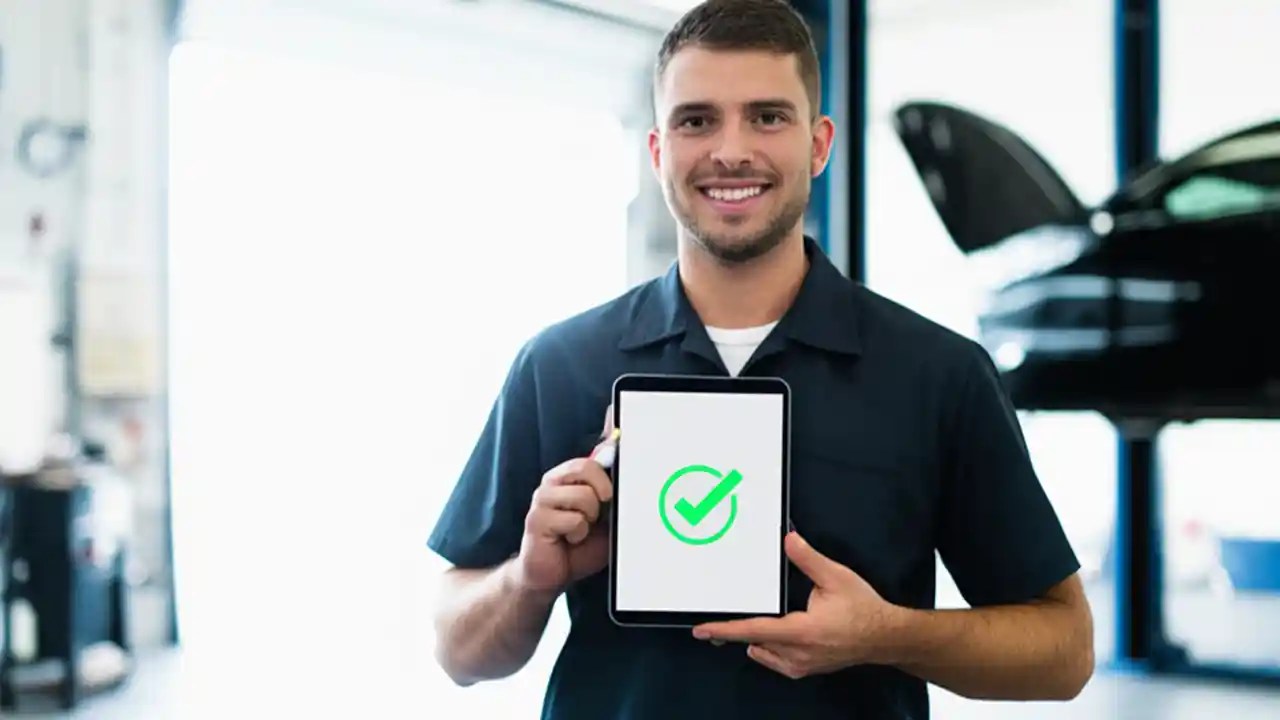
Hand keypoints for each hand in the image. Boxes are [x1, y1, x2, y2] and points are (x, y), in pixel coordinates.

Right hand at [514, 407, 614, 593]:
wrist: (550, 575)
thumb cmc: (579, 546)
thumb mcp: (606, 521)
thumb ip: (614, 498)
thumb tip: (631, 476)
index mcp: (571, 478)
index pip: (593, 452)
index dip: (609, 438)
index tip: (619, 422)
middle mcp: (554, 481)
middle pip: (588, 466)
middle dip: (604, 491)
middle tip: (600, 510)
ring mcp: (542, 498)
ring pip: (584, 496)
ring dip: (590, 519)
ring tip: (580, 530)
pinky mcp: (536, 519)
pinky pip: (574, 520)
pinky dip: (579, 535)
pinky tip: (569, 540)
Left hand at [691, 532, 905, 678]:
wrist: (885, 636)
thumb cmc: (863, 610)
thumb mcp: (835, 577)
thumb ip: (808, 558)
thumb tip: (788, 539)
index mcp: (802, 631)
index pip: (753, 630)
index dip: (725, 630)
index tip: (703, 630)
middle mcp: (799, 653)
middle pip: (754, 644)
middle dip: (734, 634)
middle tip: (713, 627)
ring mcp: (803, 665)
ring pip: (764, 655)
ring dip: (752, 641)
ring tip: (742, 628)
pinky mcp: (808, 669)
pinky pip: (777, 662)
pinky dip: (768, 651)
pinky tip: (767, 640)